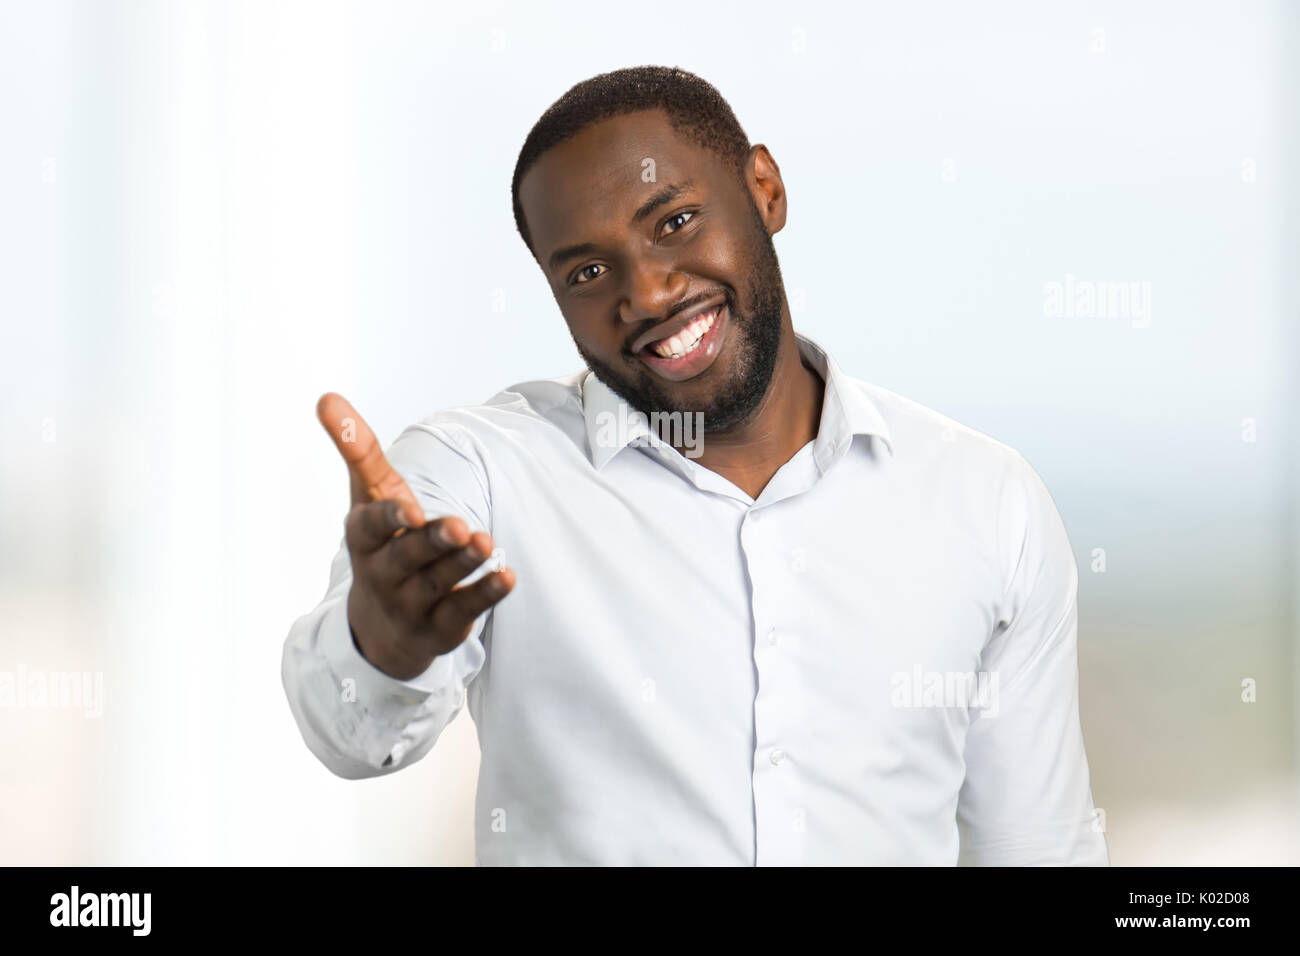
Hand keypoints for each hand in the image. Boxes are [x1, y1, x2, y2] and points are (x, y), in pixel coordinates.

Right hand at [316, 392, 514, 679]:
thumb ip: (357, 450)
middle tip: (459, 527)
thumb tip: (327, 395)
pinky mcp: (441, 627)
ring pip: (438, 583)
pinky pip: (463, 611)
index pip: (371, 528)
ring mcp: (411, 604)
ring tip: (487, 542)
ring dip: (463, 564)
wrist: (381, 629)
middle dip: (433, 542)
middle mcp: (384, 574)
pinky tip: (508, 576)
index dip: (389, 519)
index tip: (411, 509)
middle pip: (408, 557)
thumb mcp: (368, 497)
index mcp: (365, 540)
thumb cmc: (380, 544)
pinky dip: (485, 594)